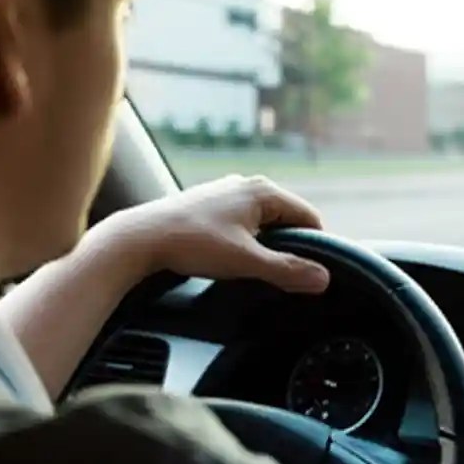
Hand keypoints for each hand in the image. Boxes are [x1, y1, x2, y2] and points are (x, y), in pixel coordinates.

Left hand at [98, 174, 329, 292]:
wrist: (139, 238)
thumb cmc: (192, 244)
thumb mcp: (246, 261)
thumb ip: (287, 270)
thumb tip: (323, 278)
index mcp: (263, 191)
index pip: (309, 217)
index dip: (315, 247)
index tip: (310, 273)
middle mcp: (248, 184)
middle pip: (288, 219)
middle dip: (290, 246)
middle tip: (282, 275)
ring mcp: (228, 191)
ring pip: (264, 221)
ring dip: (266, 244)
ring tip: (254, 268)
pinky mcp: (211, 203)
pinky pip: (244, 221)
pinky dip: (247, 239)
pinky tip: (232, 257)